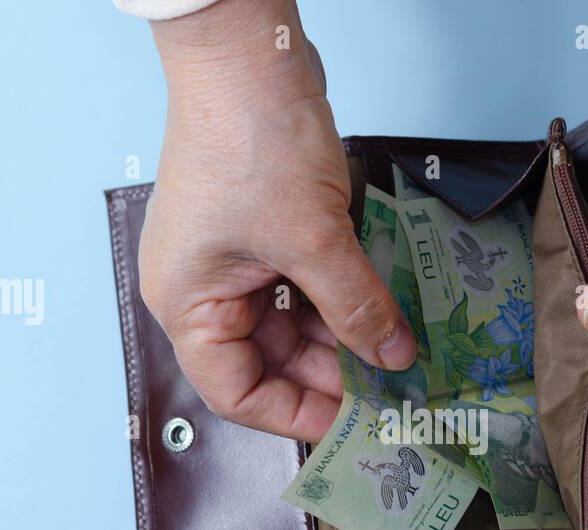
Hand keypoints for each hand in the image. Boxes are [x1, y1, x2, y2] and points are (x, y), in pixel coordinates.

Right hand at [138, 0, 414, 441]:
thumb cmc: (251, 139)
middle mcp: (205, 290)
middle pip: (270, 360)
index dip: (297, 414)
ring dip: (343, 336)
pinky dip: (341, 299)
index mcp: (189, 304)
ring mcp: (236, 260)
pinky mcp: (266, 231)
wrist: (249, 49)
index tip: (355, 423)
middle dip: (331, 374)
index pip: (238, 392)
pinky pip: (305, 285)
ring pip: (294, 323)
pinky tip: (383, 310)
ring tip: (397, 353)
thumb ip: (357, 308)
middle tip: (392, 391)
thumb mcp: (314, 239)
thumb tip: (394, 360)